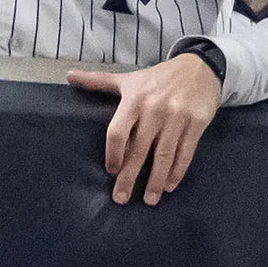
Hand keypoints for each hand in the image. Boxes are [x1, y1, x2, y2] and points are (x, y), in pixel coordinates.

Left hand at [68, 54, 222, 206]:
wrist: (199, 67)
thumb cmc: (158, 77)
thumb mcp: (128, 79)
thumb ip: (98, 81)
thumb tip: (68, 76)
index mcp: (134, 100)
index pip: (118, 132)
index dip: (113, 154)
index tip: (111, 172)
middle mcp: (154, 110)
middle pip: (139, 150)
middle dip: (129, 177)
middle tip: (121, 198)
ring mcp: (177, 118)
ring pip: (164, 155)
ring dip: (155, 180)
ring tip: (149, 200)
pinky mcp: (197, 123)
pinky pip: (185, 152)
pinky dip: (177, 171)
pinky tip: (169, 185)